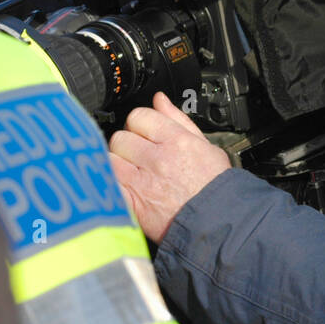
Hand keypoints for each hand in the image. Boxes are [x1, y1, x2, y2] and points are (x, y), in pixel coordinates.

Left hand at [109, 91, 231, 241]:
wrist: (217, 224)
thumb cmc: (214, 187)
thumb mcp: (205, 145)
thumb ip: (179, 120)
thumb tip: (159, 99)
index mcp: (176, 140)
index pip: (139, 116)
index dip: (140, 125)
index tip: (144, 135)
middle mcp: (157, 158)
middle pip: (121, 137)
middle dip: (127, 145)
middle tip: (137, 156)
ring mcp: (142, 182)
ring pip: (109, 158)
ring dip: (116, 164)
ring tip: (130, 174)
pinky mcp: (131, 204)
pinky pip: (107, 183)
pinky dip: (109, 183)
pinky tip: (120, 187)